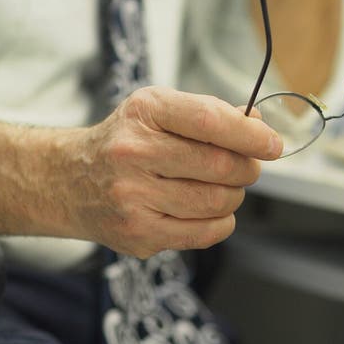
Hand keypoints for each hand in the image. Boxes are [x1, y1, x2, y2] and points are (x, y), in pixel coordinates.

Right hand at [68, 86, 281, 257]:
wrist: (70, 180)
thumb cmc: (127, 139)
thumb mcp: (159, 109)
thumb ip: (209, 113)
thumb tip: (258, 123)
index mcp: (145, 111)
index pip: (210, 120)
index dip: (250, 134)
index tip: (273, 143)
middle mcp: (134, 152)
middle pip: (219, 165)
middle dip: (248, 167)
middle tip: (249, 166)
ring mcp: (133, 196)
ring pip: (216, 201)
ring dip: (235, 195)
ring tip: (227, 186)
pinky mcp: (137, 234)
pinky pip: (203, 233)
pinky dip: (222, 221)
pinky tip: (214, 210)